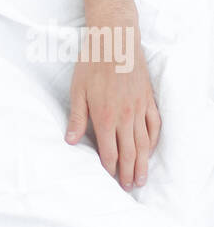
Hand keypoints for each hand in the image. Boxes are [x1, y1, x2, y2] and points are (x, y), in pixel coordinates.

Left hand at [65, 7, 160, 188]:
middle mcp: (125, 117)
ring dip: (143, 163)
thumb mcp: (77, 90)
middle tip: (129, 187)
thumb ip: (77, 118)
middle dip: (128, 173)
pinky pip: (155, 125)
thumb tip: (71, 142)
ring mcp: (139, 109)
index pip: (109, 152)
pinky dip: (154, 140)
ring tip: (142, 178)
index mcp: (105, 117)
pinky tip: (151, 148)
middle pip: (129, 153)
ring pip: (145, 143)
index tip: (110, 179)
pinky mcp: (148, 99)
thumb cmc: (92, 62)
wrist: (115, 39)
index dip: (110, 168)